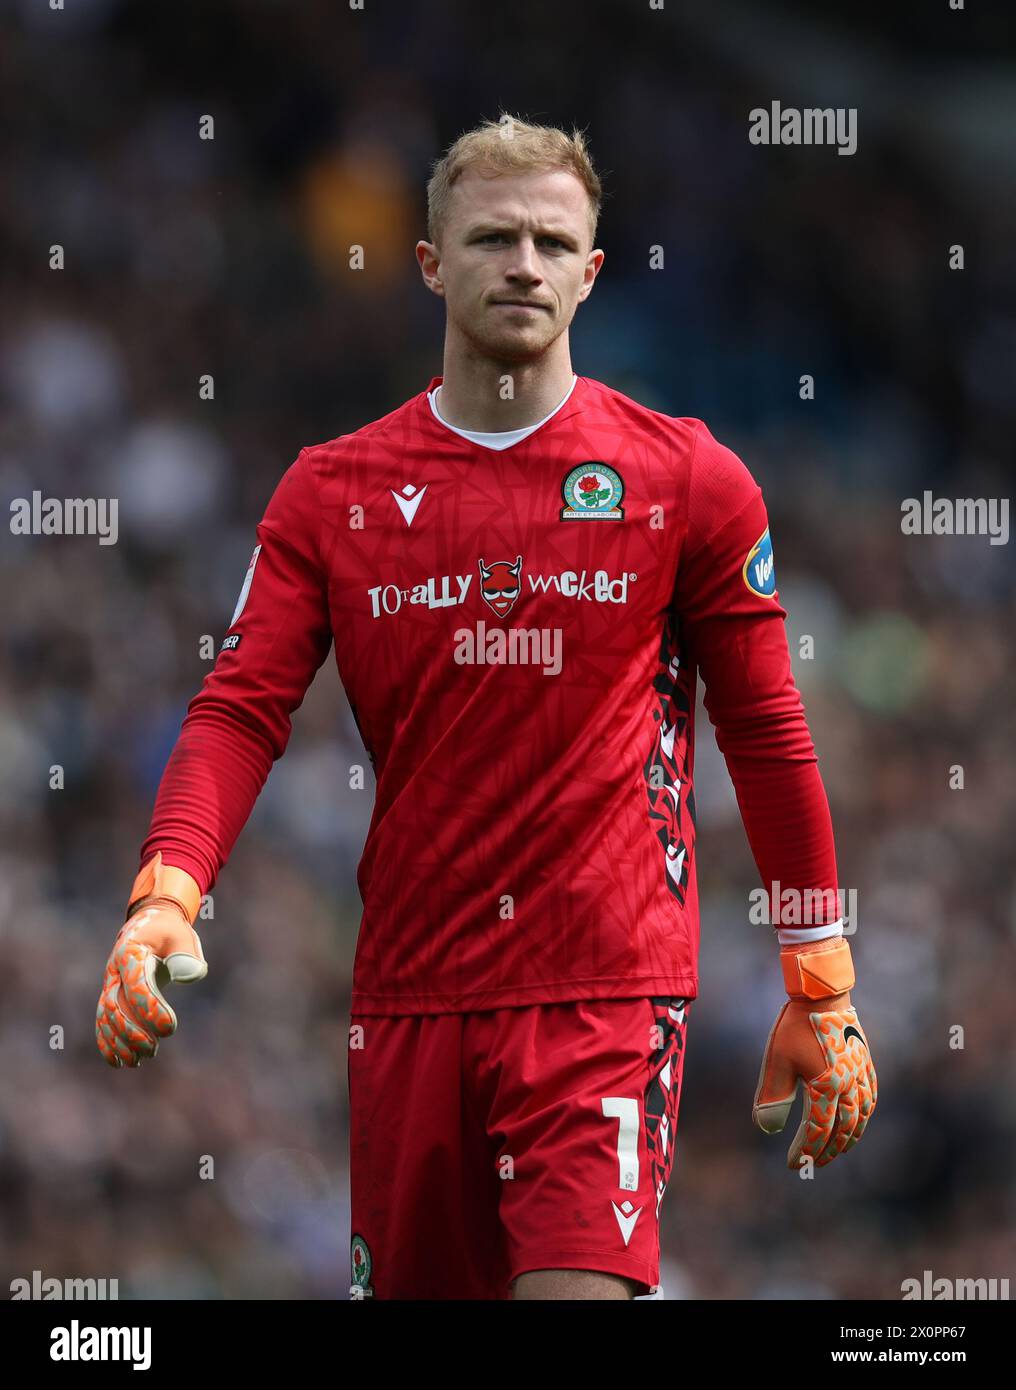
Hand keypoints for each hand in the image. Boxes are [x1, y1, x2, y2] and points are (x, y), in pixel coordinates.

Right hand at [96, 901, 206, 1067]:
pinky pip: (102, 1020)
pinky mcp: (110, 995)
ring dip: (119, 1041)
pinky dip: (107, 1042)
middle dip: (131, 1031)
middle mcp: (115, 970)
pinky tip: (118, 1061)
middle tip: (152, 1049)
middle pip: (114, 1005)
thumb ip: (186, 953)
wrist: (147, 923)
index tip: (170, 1029)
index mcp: (131, 952)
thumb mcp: (180, 934)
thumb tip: (190, 975)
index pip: (136, 984)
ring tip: (138, 1060)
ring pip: (105, 1017)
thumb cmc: (168, 930)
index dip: (150, 1008)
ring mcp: (110, 984)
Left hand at [753, 992, 876, 1167]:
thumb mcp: (778, 1061)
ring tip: (838, 1148)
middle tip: (814, 1162)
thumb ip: (773, 1097)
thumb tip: (767, 1129)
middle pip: (843, 1128)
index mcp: (827, 1086)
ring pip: (862, 1116)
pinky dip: (865, 1114)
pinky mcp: (865, 1062)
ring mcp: (860, 1073)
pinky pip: (871, 1096)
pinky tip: (859, 1118)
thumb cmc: (796, 1026)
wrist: (822, 995)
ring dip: (851, 1136)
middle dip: (829, 1149)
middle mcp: (848, 1084)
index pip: (817, 1129)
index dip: (805, 1150)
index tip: (794, 1163)